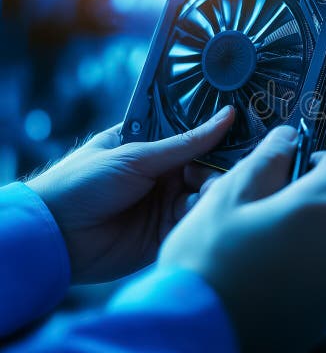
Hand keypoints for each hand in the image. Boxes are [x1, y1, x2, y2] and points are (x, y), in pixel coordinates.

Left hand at [26, 106, 234, 282]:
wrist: (54, 236)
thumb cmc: (84, 183)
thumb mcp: (137, 155)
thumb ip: (186, 142)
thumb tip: (228, 116)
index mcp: (151, 147)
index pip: (194, 136)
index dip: (217, 134)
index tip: (244, 128)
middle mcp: (161, 174)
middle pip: (205, 165)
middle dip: (218, 165)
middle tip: (230, 165)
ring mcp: (165, 204)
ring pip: (204, 192)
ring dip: (211, 189)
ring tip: (208, 189)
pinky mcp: (166, 233)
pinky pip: (194, 220)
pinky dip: (201, 214)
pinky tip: (202, 208)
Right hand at [159, 125, 325, 352]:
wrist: (197, 335)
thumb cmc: (206, 267)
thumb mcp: (228, 196)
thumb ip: (266, 159)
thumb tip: (286, 137)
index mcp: (319, 210)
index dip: (314, 160)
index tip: (295, 167)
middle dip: (308, 202)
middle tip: (267, 211)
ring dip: (308, 237)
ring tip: (262, 248)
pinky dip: (307, 269)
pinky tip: (269, 275)